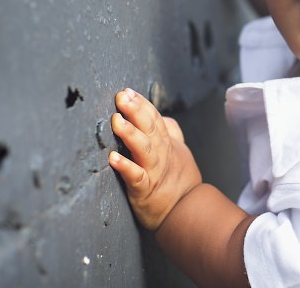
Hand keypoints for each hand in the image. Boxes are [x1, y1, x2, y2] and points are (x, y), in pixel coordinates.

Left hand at [108, 88, 201, 230]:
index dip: (141, 104)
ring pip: (143, 149)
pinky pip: (135, 177)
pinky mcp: (144, 189)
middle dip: (136, 111)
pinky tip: (113, 159)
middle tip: (122, 97)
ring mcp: (153, 170)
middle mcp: (160, 153)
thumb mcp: (179, 151)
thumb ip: (171, 132)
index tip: (127, 91)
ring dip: (131, 134)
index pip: (154, 118)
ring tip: (117, 121)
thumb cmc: (179, 179)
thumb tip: (163, 116)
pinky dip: (126, 167)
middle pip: (150, 128)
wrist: (186, 209)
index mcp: (166, 142)